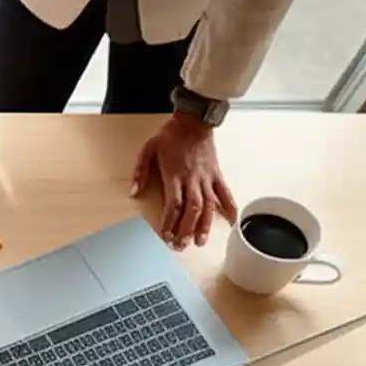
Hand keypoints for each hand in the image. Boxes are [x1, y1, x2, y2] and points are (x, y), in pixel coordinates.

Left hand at [131, 113, 237, 249]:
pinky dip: (229, 206)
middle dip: (186, 229)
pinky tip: (231, 220)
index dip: (169, 222)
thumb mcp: (148, 149)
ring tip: (201, 241)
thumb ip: (140, 171)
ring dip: (204, 224)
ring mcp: (206, 177)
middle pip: (191, 209)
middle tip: (182, 245)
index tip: (166, 236)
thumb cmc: (170, 134)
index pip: (173, 204)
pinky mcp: (216, 173)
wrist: (193, 120)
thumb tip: (134, 191)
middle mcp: (192, 179)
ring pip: (208, 205)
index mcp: (174, 175)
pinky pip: (224, 192)